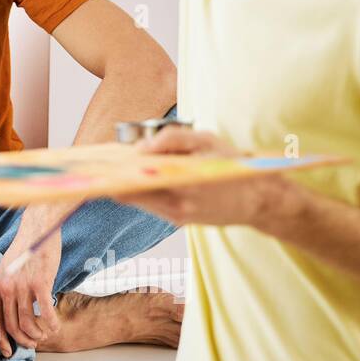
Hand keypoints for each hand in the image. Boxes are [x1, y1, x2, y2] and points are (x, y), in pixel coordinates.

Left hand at [0, 203, 69, 348]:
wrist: (38, 228)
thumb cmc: (27, 249)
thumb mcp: (9, 269)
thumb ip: (8, 288)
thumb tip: (13, 309)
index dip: (2, 338)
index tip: (8, 350)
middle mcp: (6, 288)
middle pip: (10, 325)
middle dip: (22, 340)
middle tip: (33, 344)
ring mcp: (22, 286)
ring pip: (27, 323)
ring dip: (37, 334)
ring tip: (46, 335)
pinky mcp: (40, 283)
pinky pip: (45, 313)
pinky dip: (51, 324)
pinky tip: (56, 326)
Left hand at [119, 127, 298, 229]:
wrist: (260, 200)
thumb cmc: (235, 166)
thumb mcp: (207, 140)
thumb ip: (172, 139)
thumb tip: (141, 147)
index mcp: (182, 185)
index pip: (131, 183)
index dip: (113, 173)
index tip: (99, 161)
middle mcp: (176, 206)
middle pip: (129, 193)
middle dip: (117, 177)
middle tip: (106, 162)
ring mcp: (177, 216)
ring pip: (139, 199)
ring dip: (130, 183)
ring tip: (123, 165)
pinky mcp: (180, 221)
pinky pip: (152, 204)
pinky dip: (145, 190)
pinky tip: (145, 176)